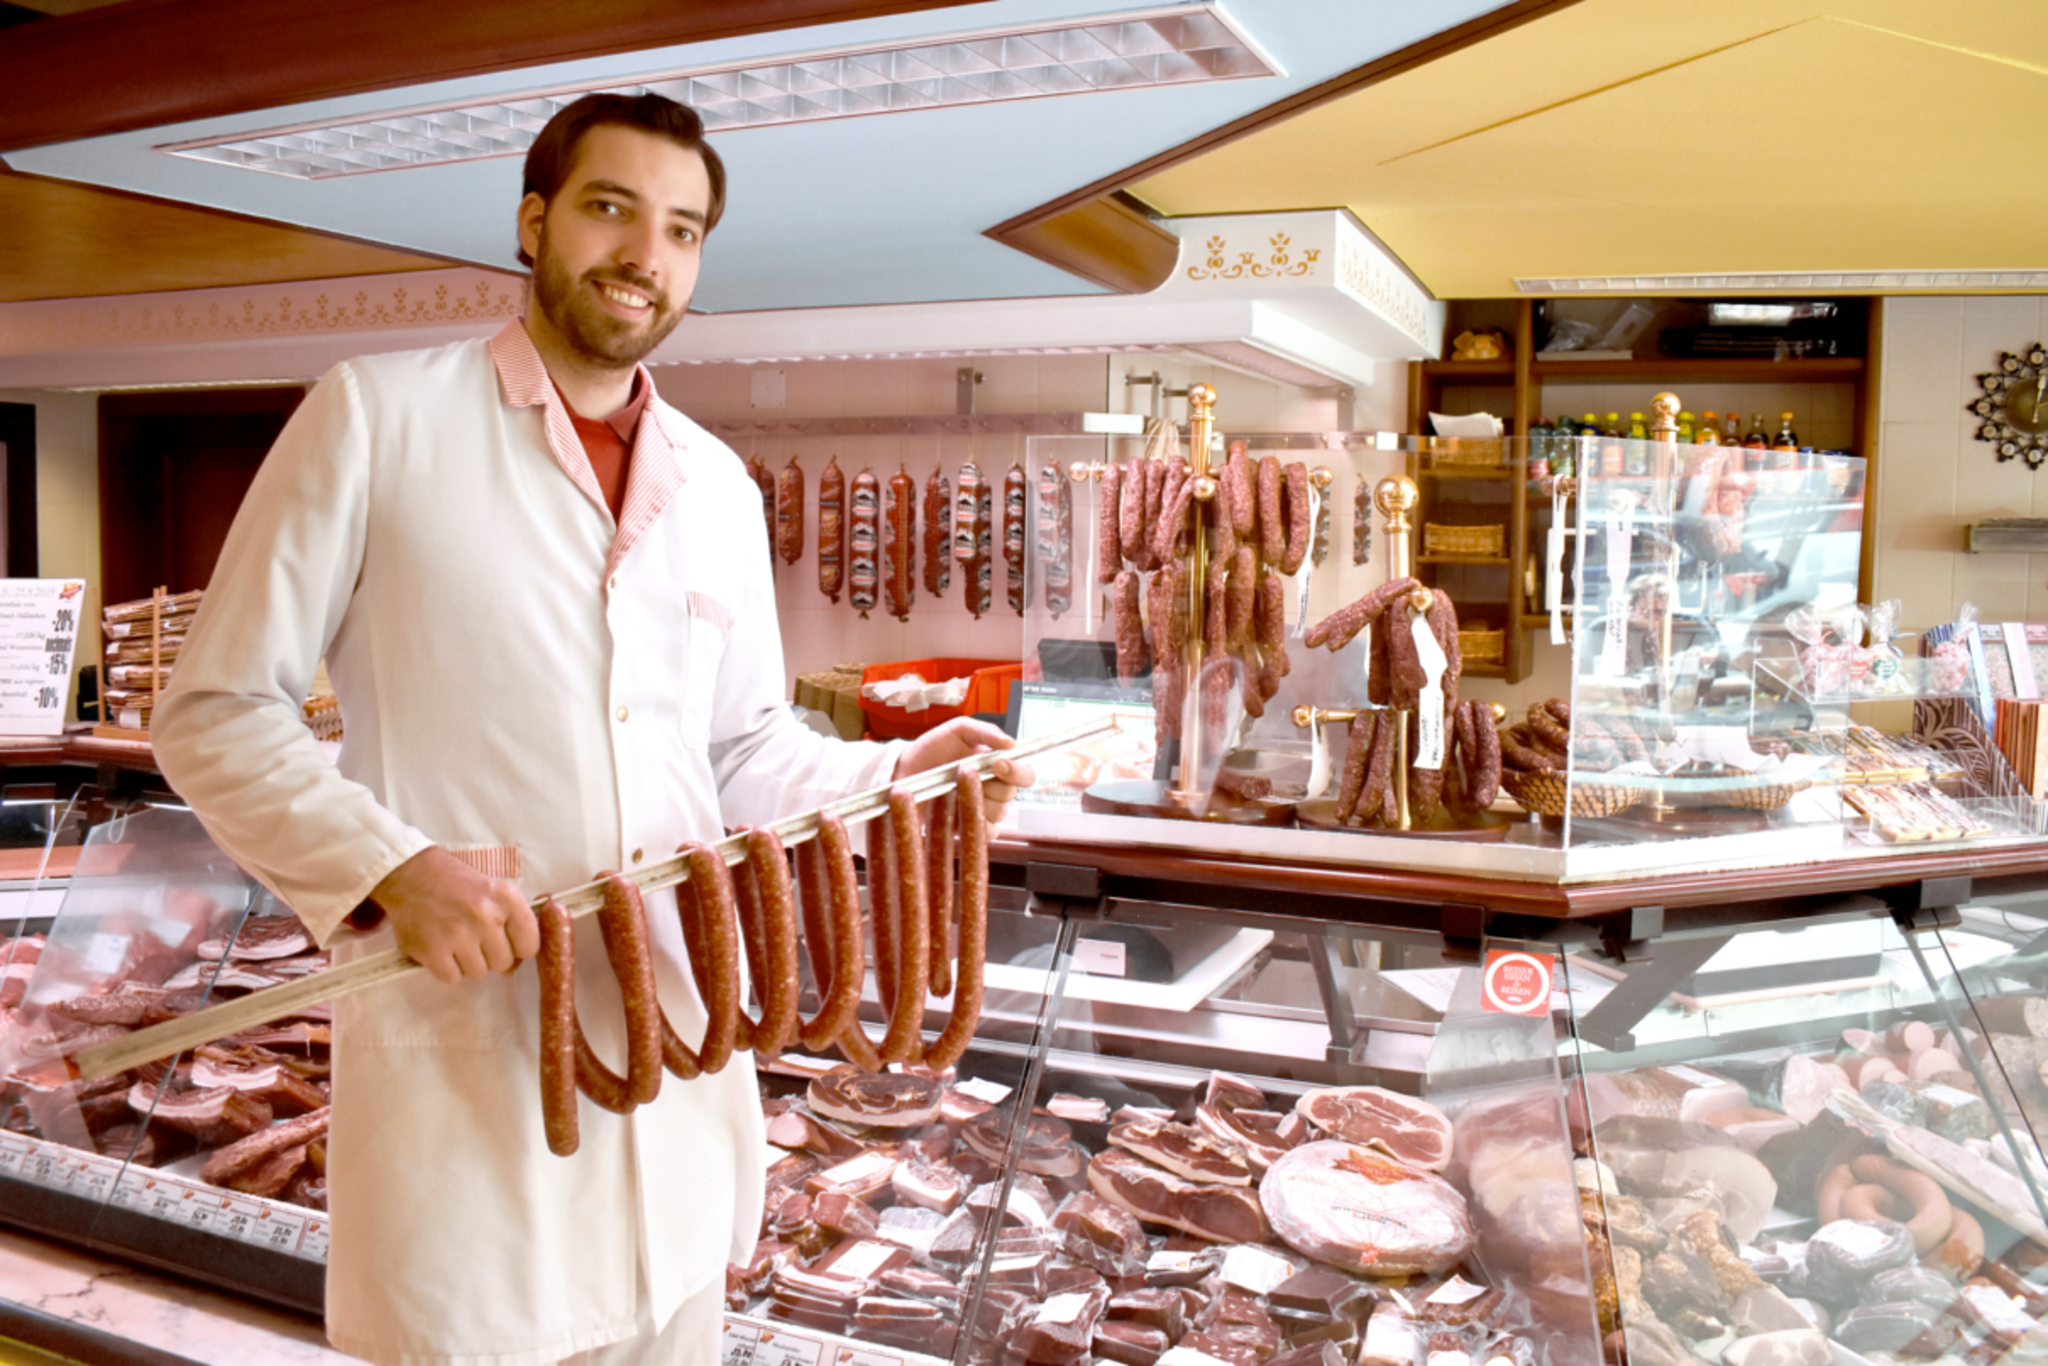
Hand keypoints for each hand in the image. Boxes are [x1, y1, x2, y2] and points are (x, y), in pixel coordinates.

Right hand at [371, 846, 539, 983]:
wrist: (411, 874)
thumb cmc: (456, 884)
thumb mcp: (493, 891)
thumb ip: (511, 923)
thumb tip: (515, 966)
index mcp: (507, 898)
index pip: (530, 945)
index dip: (518, 950)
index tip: (505, 944)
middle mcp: (486, 916)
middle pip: (504, 963)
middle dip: (490, 957)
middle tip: (473, 940)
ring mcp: (459, 934)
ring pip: (478, 973)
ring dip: (467, 964)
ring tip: (455, 942)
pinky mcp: (433, 950)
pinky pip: (452, 977)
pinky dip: (445, 968)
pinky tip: (440, 949)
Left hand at [894, 716, 1033, 825]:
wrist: (904, 771)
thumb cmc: (931, 749)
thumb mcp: (957, 730)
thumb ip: (985, 732)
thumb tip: (1011, 742)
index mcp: (996, 765)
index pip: (1024, 774)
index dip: (1017, 771)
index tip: (998, 764)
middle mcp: (993, 788)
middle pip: (1011, 795)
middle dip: (991, 785)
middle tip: (968, 775)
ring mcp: (982, 808)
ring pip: (998, 813)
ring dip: (977, 801)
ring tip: (954, 790)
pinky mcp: (969, 826)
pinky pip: (985, 832)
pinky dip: (972, 822)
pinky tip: (955, 809)